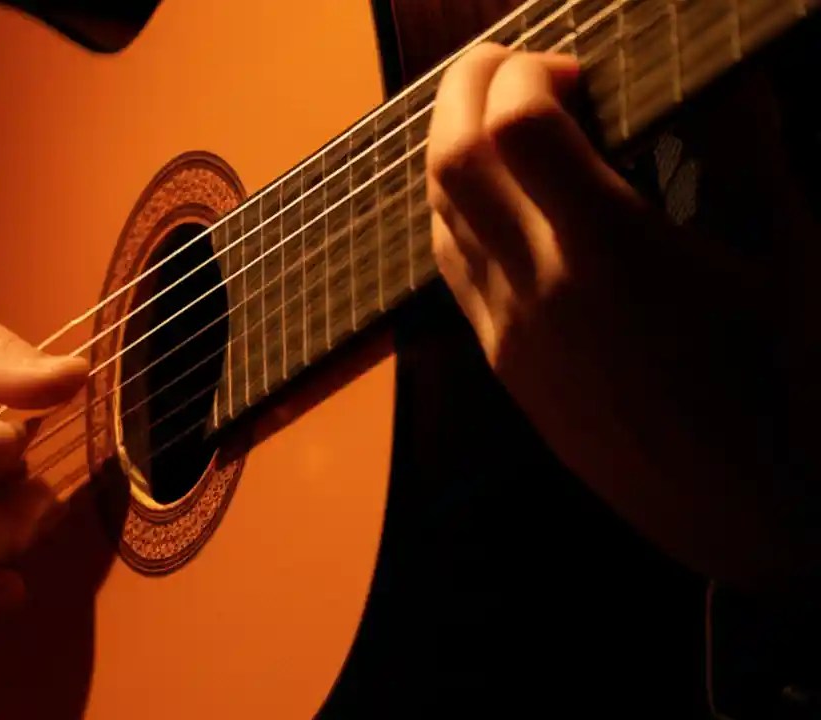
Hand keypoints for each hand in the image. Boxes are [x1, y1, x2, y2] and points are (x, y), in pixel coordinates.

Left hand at [424, 44, 797, 582]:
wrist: (746, 517)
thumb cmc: (786, 394)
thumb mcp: (788, 259)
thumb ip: (749, 153)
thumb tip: (731, 76)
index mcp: (613, 256)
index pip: (516, 127)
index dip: (527, 70)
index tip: (569, 64)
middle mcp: (540, 292)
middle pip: (450, 163)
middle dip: (464, 90)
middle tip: (508, 62)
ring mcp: (511, 335)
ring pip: (436, 217)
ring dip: (454, 150)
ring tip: (502, 120)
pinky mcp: (506, 367)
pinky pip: (453, 270)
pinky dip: (459, 213)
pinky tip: (503, 200)